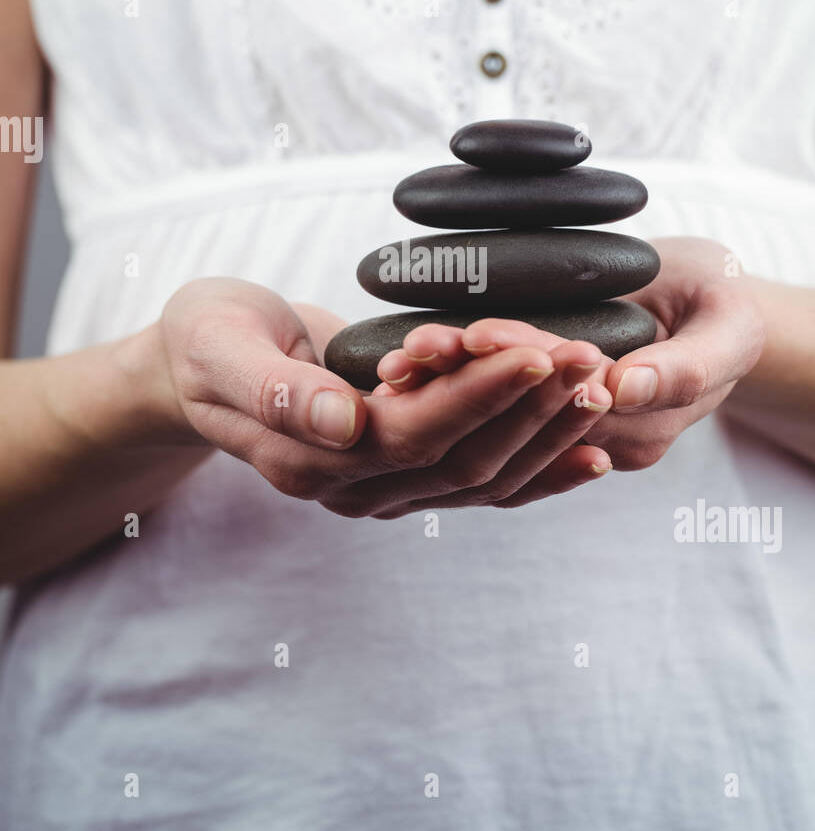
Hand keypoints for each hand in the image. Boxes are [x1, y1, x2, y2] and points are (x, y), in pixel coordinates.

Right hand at [157, 278, 614, 517]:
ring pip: (483, 477)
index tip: (537, 351)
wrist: (198, 365)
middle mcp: (353, 488)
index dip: (480, 397)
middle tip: (589, 355)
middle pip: (463, 460)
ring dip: (545, 433)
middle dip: (531, 408)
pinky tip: (592, 449)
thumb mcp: (218, 347)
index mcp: (309, 458)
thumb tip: (343, 421)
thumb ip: (274, 388)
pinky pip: (483, 484)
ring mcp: (381, 489)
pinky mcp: (403, 472)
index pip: (415, 434)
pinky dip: (540, 471)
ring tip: (600, 384)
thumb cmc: (204, 341)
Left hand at [378, 237, 764, 476]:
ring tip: (400, 356)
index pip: (570, 397)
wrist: (712, 313)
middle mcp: (599, 441)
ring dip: (446, 384)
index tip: (475, 335)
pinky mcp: (543, 415)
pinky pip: (491, 411)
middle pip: (522, 414)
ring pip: (497, 417)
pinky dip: (450, 385)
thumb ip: (685, 366)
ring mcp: (568, 433)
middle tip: (415, 347)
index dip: (521, 362)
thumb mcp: (729, 326)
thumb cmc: (725, 306)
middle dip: (466, 378)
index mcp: (645, 427)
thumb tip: (622, 387)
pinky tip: (407, 364)